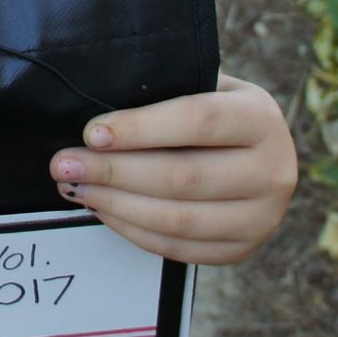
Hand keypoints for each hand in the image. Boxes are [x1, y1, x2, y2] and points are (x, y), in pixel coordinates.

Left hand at [49, 73, 296, 264]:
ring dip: (115, 204)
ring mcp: (262, 217)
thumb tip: (97, 115)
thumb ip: (165, 94)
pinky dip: (132, 230)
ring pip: (178, 219)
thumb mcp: (204, 87)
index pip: (199, 121)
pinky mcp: (241, 249)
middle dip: (114, 171)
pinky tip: (102, 209)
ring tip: (75, 187)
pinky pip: (177, 248)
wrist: (257, 153)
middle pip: (184, 177)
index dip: (141, 128)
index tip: (92, 133)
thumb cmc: (214, 113)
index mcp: (262, 118)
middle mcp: (273, 170)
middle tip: (64, 164)